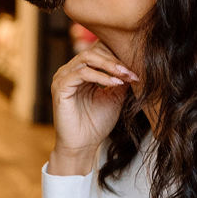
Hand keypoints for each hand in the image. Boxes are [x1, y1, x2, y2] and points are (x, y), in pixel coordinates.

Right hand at [50, 42, 138, 172]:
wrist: (83, 146)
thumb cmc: (96, 124)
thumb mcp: (114, 97)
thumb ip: (120, 79)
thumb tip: (135, 64)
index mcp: (80, 72)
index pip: (98, 52)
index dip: (117, 56)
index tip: (136, 69)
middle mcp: (70, 71)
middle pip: (93, 51)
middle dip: (115, 60)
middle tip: (132, 71)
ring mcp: (63, 78)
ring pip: (87, 58)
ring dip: (110, 65)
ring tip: (125, 75)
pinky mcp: (60, 87)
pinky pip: (82, 73)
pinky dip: (100, 76)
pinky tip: (115, 83)